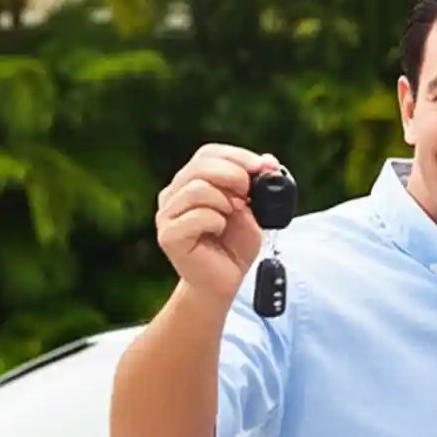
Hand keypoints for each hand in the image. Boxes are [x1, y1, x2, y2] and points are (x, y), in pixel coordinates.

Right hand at [155, 143, 280, 302]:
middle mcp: (174, 195)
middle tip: (249, 194)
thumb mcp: (253, 210)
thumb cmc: (234, 246)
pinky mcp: (169, 236)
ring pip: (197, 189)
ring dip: (225, 200)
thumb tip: (268, 160)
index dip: (237, 156)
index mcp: (190, 182)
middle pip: (201, 166)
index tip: (263, 166)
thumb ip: (257, 185)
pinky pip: (196, 215)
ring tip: (232, 215)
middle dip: (234, 175)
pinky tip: (219, 230)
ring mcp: (167, 215)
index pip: (208, 153)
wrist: (223, 282)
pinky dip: (216, 220)